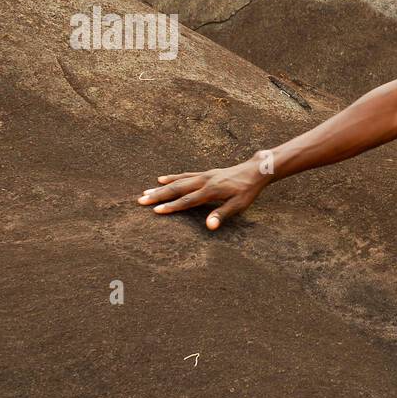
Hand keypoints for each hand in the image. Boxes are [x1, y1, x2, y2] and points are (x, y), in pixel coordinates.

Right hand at [137, 155, 270, 229]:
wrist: (255, 171)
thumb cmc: (247, 191)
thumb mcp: (239, 205)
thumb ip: (222, 214)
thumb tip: (209, 226)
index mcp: (211, 191)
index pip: (187, 201)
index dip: (171, 207)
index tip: (156, 211)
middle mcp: (204, 181)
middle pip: (177, 189)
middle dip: (159, 196)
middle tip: (141, 201)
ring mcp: (203, 175)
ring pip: (178, 181)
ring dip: (161, 187)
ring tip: (146, 192)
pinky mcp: (205, 173)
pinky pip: (185, 175)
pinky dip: (172, 177)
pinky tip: (162, 179)